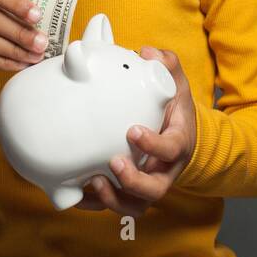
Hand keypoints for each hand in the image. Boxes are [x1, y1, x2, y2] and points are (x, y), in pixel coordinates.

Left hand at [76, 46, 198, 216]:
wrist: (178, 132)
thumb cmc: (173, 108)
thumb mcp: (176, 84)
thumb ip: (166, 64)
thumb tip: (146, 51)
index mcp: (177, 142)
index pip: (172, 149)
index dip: (154, 146)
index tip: (132, 131)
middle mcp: (165, 169)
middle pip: (155, 190)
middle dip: (133, 181)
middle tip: (113, 163)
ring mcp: (148, 183)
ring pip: (136, 205)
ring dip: (114, 199)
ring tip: (93, 182)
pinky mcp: (132, 191)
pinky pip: (117, 205)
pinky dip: (97, 204)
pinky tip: (77, 194)